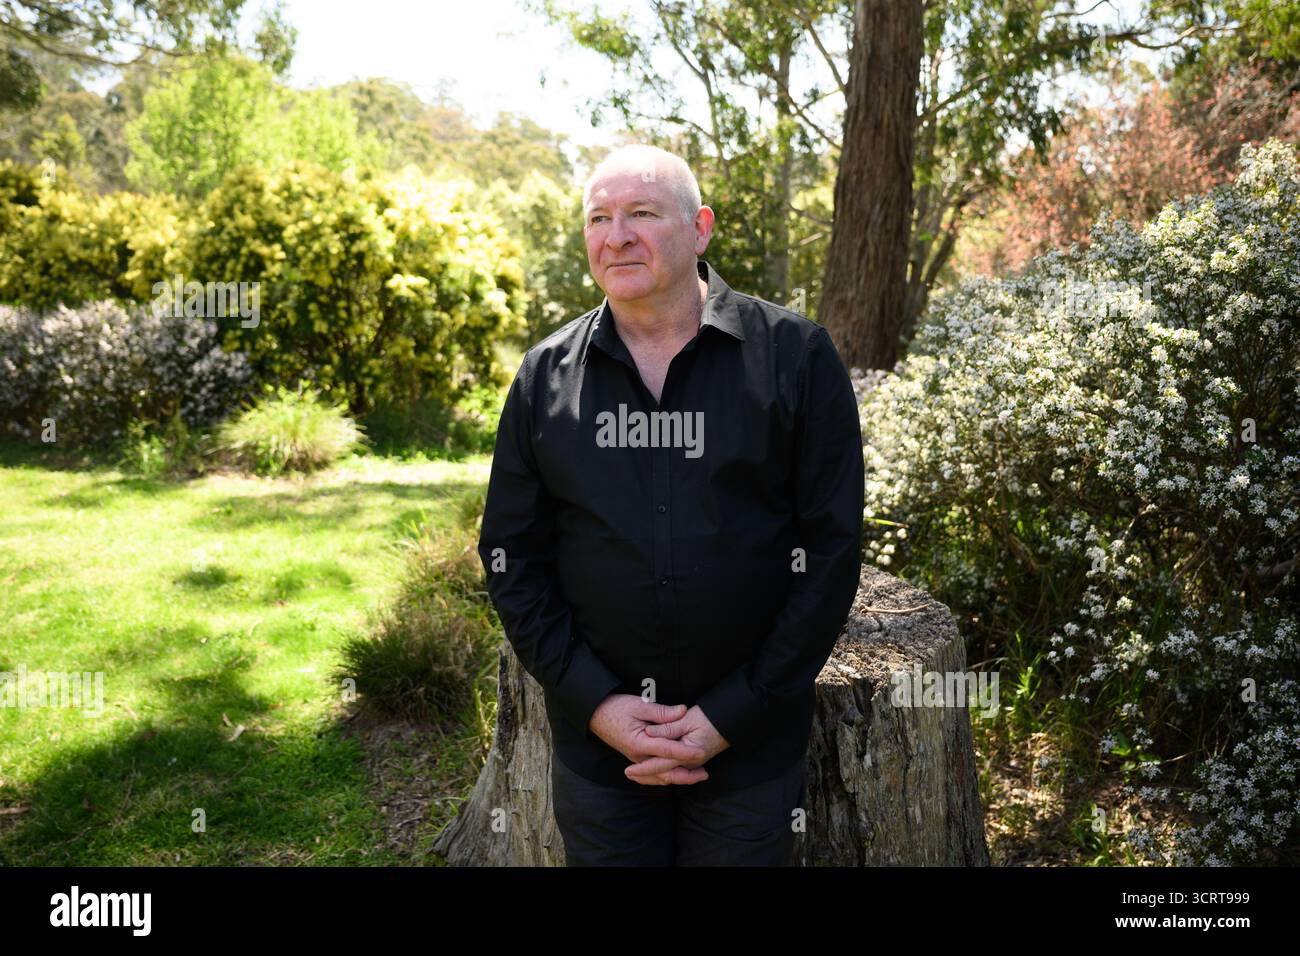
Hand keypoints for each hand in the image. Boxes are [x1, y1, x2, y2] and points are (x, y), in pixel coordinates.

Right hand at [589, 695, 710, 784]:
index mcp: (639, 742)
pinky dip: (665, 778)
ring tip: (697, 776)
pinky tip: (676, 778)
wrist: (595, 715)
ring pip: (659, 777)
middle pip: (665, 772)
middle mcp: (638, 756)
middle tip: (705, 774)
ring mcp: (636, 760)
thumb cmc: (616, 707)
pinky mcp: (636, 760)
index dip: (685, 752)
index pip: (666, 750)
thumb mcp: (639, 705)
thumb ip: (662, 712)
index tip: (701, 753)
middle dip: (686, 774)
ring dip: (679, 778)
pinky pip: (652, 775)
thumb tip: (683, 711)